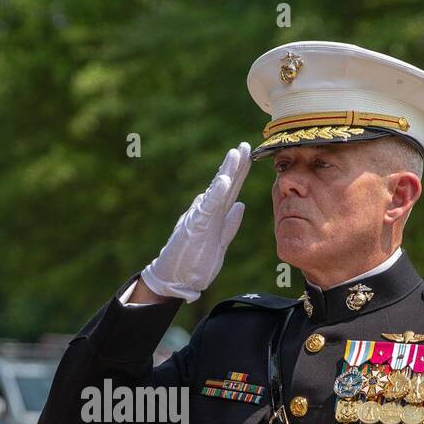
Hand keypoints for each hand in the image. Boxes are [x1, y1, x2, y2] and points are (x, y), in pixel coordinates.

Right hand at [140, 142, 250, 302]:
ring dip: (227, 171)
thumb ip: (230, 224)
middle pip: (225, 184)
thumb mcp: (219, 242)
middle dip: (236, 165)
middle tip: (245, 144)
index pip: (231, 191)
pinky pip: (208, 207)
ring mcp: (200, 217)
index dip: (240, 173)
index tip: (250, 156)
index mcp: (215, 216)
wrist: (174, 279)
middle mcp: (207, 211)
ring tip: (236, 153)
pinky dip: (216, 193)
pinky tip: (224, 180)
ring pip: (216, 190)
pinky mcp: (195, 226)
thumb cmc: (194, 262)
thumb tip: (241, 206)